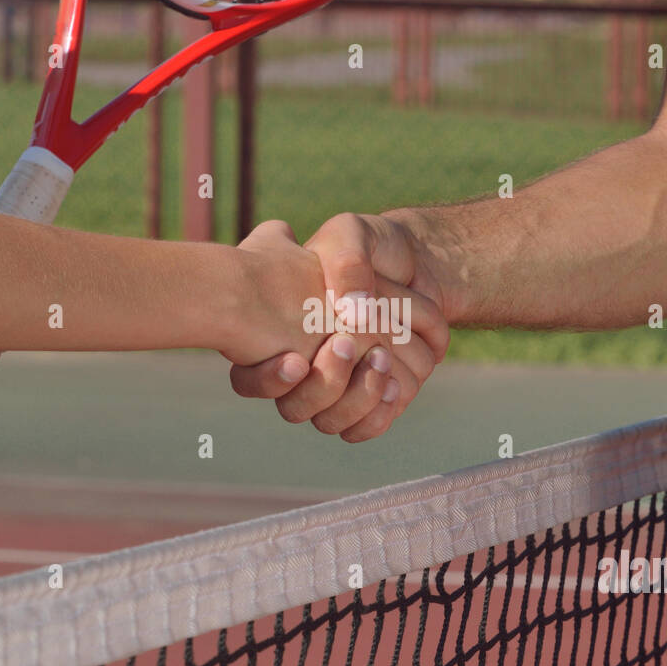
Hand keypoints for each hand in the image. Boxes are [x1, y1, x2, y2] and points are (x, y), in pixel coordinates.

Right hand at [229, 213, 449, 441]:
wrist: (416, 260)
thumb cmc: (371, 246)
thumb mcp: (350, 236)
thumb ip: (341, 260)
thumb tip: (346, 307)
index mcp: (285, 332)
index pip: (250, 377)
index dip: (268, 378)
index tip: (296, 358)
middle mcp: (306, 361)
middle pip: (297, 406)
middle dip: (326, 381)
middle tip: (348, 342)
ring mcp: (336, 383)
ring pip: (329, 421)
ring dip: (356, 395)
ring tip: (380, 359)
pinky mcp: (368, 397)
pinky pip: (361, 429)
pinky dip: (375, 414)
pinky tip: (391, 385)